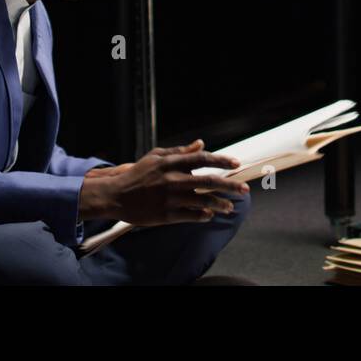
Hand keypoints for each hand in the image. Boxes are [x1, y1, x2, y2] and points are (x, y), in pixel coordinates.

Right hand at [78, 143, 249, 225]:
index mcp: (170, 163)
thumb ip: (180, 152)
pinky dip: (203, 215)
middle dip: (230, 186)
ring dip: (220, 204)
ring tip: (230, 207)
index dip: (221, 160)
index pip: (201, 159)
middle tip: (245, 190)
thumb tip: (201, 144)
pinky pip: (191, 216)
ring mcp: (170, 199)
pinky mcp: (166, 215)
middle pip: (208, 181)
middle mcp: (172, 180)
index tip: (236, 163)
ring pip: (203, 201)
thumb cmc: (138, 174)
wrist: (116, 196)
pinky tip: (210, 214)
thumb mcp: (156, 157)